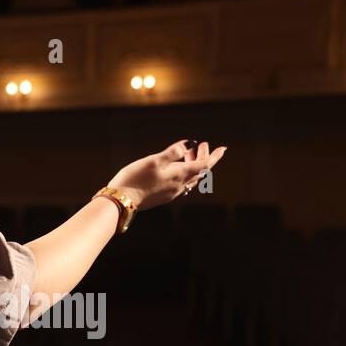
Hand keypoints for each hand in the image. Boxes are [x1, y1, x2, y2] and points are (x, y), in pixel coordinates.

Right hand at [108, 140, 226, 211]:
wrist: (123, 200)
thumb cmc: (136, 178)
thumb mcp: (153, 161)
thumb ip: (172, 152)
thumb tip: (188, 145)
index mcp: (179, 175)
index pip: (204, 165)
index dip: (214, 156)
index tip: (223, 148)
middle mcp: (180, 185)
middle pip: (200, 171)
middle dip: (203, 157)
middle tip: (203, 145)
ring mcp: (173, 192)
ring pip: (191, 178)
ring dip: (194, 164)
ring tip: (189, 153)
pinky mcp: (164, 196)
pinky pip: (182, 183)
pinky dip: (185, 172)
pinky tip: (176, 169)